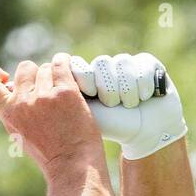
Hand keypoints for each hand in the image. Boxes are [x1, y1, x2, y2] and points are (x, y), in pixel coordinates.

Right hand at [0, 53, 103, 175]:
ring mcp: (44, 96)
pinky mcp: (65, 91)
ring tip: (63, 93)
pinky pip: (61, 64)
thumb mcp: (20, 133)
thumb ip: (15, 111)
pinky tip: (70, 70)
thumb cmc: (49, 152)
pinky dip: (65, 63)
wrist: (71, 164)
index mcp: (8, 114)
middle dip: (35, 74)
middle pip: (24, 69)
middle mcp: (23, 102)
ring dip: (54, 75)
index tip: (5, 75)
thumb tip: (14, 87)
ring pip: (46, 68)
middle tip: (46, 88)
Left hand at [68, 53, 186, 160]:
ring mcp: (127, 65)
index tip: (90, 94)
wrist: (144, 133)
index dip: (85, 77)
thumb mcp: (84, 113)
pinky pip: (143, 66)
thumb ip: (65, 97)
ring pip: (122, 62)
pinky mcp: (148, 64)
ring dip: (126, 89)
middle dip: (108, 88)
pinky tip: (144, 98)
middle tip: (112, 104)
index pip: (79, 63)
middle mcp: (106, 68)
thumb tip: (47, 81)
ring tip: (128, 105)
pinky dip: (143, 85)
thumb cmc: (111, 126)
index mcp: (88, 78)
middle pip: (102, 62)